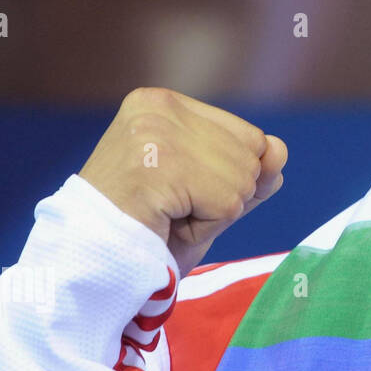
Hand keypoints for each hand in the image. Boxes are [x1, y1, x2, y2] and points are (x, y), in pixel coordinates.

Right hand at [78, 87, 286, 274]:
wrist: (92, 268)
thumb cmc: (149, 231)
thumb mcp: (211, 194)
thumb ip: (250, 169)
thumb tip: (278, 150)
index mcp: (163, 102)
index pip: (248, 137)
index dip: (224, 179)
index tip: (173, 191)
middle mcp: (158, 107)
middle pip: (250, 156)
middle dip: (220, 198)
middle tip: (168, 210)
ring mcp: (155, 133)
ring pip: (243, 180)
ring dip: (212, 215)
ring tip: (164, 217)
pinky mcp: (157, 166)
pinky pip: (226, 204)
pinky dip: (205, 227)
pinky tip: (164, 224)